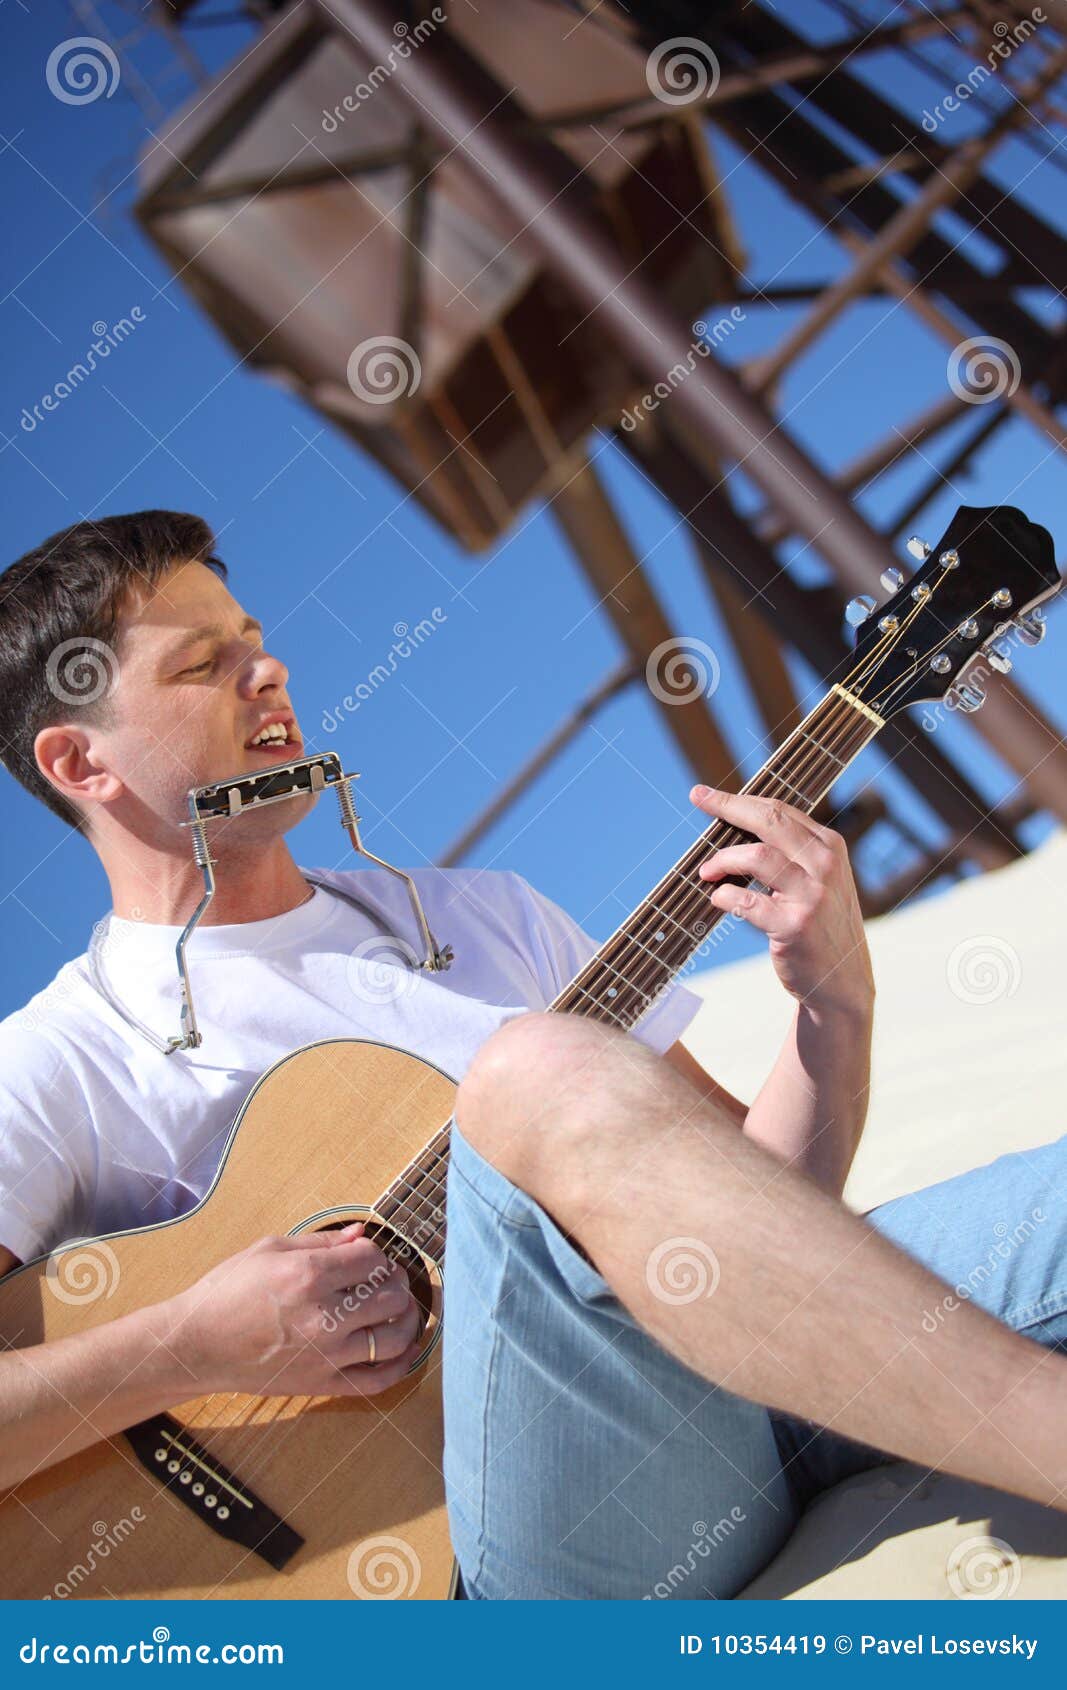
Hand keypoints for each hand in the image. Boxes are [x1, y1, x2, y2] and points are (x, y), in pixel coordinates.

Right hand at [164, 1222, 422, 1397]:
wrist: (196, 1346)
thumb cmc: (226, 1292)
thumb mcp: (269, 1249)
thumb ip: (322, 1241)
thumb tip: (362, 1235)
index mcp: (309, 1276)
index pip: (372, 1259)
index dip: (375, 1253)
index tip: (366, 1256)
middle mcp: (324, 1317)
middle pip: (391, 1295)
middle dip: (395, 1281)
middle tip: (387, 1278)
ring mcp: (326, 1356)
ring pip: (394, 1337)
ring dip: (407, 1319)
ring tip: (402, 1309)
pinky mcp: (323, 1386)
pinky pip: (378, 1380)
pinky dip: (401, 1365)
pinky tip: (408, 1349)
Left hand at [691, 785, 874, 1015]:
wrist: (842, 981)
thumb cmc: (821, 926)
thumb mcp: (820, 881)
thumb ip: (791, 854)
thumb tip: (735, 828)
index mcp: (830, 847)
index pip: (780, 811)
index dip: (738, 800)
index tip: (706, 796)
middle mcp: (825, 866)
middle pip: (769, 821)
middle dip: (727, 807)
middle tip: (699, 801)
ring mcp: (812, 895)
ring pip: (756, 857)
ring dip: (722, 861)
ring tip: (707, 872)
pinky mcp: (794, 926)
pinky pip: (745, 901)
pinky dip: (723, 897)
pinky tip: (719, 899)